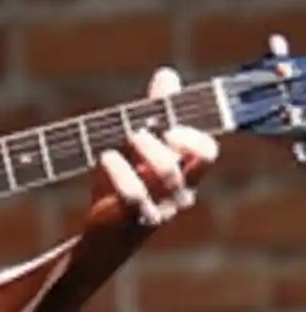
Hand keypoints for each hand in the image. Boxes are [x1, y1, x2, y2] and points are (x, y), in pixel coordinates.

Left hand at [91, 66, 219, 228]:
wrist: (102, 237)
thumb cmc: (123, 187)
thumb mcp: (135, 149)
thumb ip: (153, 115)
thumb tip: (168, 74)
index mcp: (186, 173)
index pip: (208, 150)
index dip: (192, 129)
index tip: (165, 118)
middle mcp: (182, 191)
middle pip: (195, 155)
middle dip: (167, 133)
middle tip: (137, 128)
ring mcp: (164, 208)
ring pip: (167, 171)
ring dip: (143, 147)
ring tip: (121, 140)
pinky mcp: (136, 220)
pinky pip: (134, 193)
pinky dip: (117, 169)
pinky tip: (105, 156)